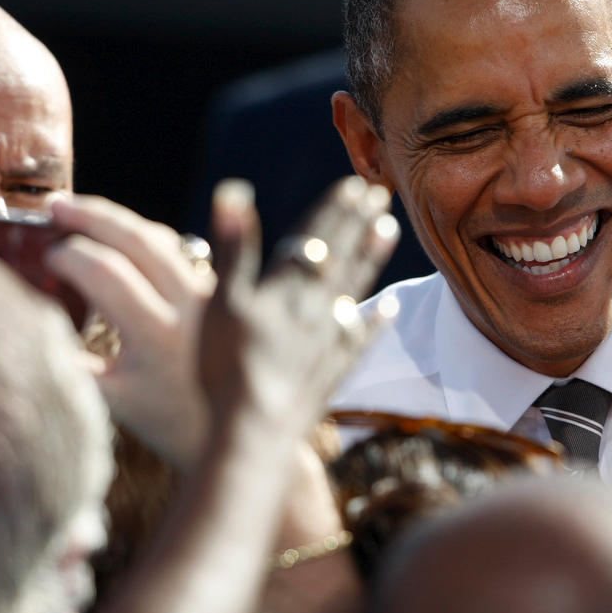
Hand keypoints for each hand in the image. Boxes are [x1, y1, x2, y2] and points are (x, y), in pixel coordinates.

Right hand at [47, 196, 215, 469]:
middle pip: (136, 241)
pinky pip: (178, 249)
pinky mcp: (218, 291)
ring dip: (119, 219)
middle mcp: (189, 307)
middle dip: (91, 217)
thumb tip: (29, 325)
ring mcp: (209, 294)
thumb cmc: (165, 419)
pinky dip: (144, 235)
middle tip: (55, 207)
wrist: (230, 429)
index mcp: (157, 337)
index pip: (105, 273)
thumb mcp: (112, 400)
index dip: (69, 257)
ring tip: (80, 210)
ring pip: (161, 238)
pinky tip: (121, 233)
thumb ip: (71, 365)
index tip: (46, 258)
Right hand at [200, 176, 398, 435]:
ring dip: (372, 258)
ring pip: (355, 288)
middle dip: (357, 223)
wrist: (254, 428)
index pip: (314, 238)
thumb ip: (232, 246)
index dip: (333, 209)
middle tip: (379, 194)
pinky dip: (375, 320)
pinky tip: (391, 307)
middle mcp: (314, 307)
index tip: (354, 184)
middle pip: (340, 257)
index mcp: (285, 287)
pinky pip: (360, 338)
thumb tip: (235, 190)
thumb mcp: (220, 301)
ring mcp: (328, 340)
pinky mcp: (333, 371)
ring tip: (389, 230)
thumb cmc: (228, 365)